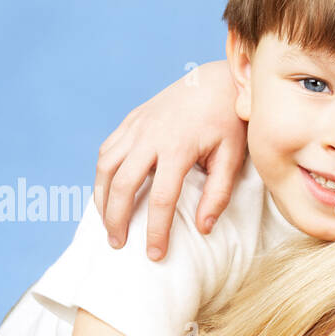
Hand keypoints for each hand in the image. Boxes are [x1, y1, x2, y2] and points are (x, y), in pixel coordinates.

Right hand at [94, 60, 247, 259]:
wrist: (217, 81)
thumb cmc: (228, 122)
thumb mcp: (232, 158)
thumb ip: (218, 194)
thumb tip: (204, 228)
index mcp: (177, 147)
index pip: (161, 199)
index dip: (156, 230)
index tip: (154, 254)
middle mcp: (150, 136)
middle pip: (123, 184)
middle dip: (117, 218)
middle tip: (118, 244)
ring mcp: (136, 126)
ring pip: (105, 166)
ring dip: (102, 198)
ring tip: (107, 224)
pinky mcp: (131, 120)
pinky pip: (107, 150)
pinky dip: (102, 175)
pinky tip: (107, 194)